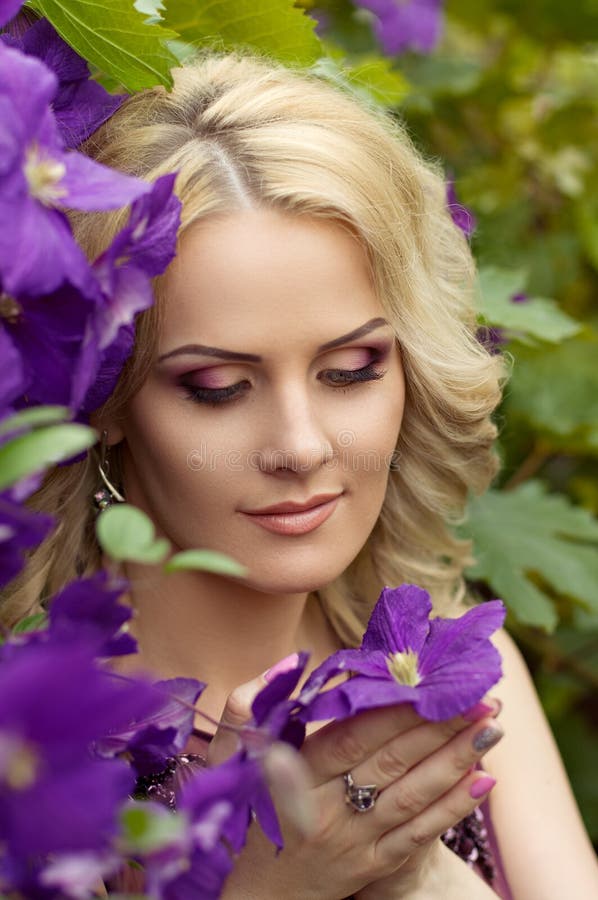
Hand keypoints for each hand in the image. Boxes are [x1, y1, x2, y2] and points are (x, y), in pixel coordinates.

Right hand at [210, 672, 501, 899]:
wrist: (255, 895)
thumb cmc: (245, 811)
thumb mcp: (232, 757)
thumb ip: (250, 707)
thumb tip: (289, 661)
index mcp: (295, 775)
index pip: (353, 736)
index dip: (395, 710)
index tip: (430, 681)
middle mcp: (328, 809)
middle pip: (392, 762)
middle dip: (440, 727)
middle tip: (481, 696)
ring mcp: (354, 842)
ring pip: (412, 796)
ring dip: (457, 760)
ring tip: (492, 728)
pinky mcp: (374, 867)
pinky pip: (419, 835)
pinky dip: (453, 808)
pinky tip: (484, 781)